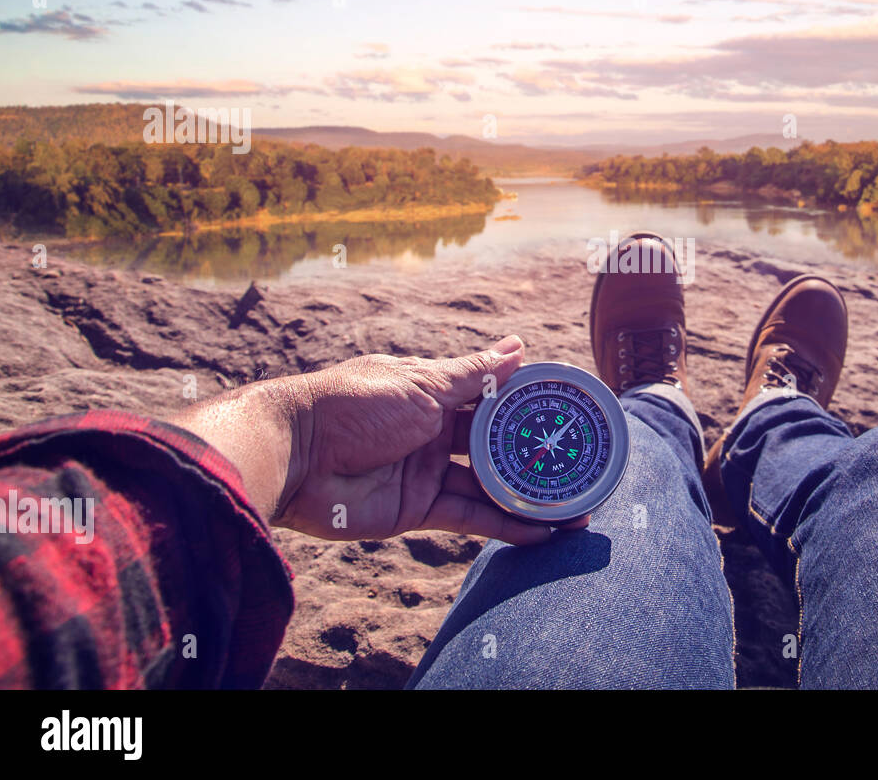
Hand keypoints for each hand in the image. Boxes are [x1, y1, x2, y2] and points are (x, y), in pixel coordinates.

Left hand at [172, 336, 583, 545]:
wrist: (294, 456)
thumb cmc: (352, 405)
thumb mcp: (420, 384)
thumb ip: (472, 374)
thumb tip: (519, 347)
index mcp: (433, 392)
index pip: (492, 397)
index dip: (529, 406)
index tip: (571, 413)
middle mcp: (434, 431)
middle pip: (496, 445)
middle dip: (537, 456)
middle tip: (584, 465)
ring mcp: (427, 472)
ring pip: (489, 485)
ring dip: (530, 496)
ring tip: (578, 506)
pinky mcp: (417, 510)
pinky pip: (470, 517)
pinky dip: (505, 525)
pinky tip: (543, 531)